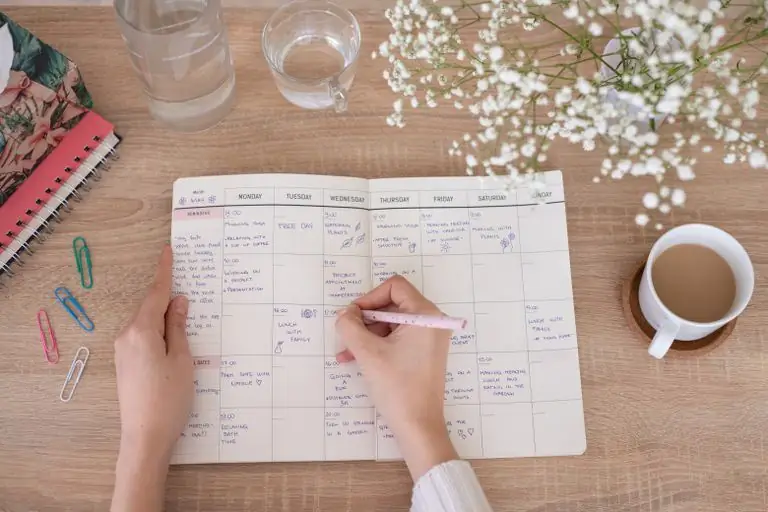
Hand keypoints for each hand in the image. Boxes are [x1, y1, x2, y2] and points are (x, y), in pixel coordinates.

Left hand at [112, 245, 192, 511]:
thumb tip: (178, 302)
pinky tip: (174, 340)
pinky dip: (158, 332)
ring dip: (165, 318)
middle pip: (150, 308)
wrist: (145, 437)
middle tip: (192, 291)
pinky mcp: (125, 364)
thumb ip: (178, 327)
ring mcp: (123, 351)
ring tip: (188, 320)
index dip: (164, 272)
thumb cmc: (169, 398)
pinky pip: (143, 338)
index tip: (168, 251)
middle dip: (168, 299)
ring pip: (147, 324)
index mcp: (141, 331)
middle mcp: (126, 336)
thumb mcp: (182, 359)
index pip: (155, 294)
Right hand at [335, 275, 457, 479]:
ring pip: (391, 323)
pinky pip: (397, 339)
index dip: (369, 297)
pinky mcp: (424, 353)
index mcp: (425, 315)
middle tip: (346, 334)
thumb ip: (351, 326)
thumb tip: (344, 314)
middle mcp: (432, 322)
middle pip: (392, 304)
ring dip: (367, 334)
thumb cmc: (398, 387)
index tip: (353, 316)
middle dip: (366, 318)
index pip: (394, 286)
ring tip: (346, 352)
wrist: (418, 426)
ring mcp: (429, 338)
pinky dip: (377, 345)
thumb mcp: (368, 353)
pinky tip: (354, 358)